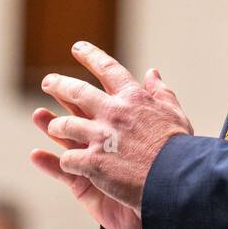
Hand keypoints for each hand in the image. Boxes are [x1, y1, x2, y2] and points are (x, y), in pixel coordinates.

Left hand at [30, 41, 193, 228]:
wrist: (178, 180)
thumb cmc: (179, 149)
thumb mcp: (174, 113)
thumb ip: (161, 92)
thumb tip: (152, 72)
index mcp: (133, 99)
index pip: (108, 70)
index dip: (91, 56)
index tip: (77, 48)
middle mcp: (113, 113)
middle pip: (77, 92)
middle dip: (59, 85)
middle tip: (48, 82)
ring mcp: (100, 138)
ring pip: (64, 126)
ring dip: (56, 125)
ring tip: (51, 125)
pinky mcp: (92, 163)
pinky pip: (68, 158)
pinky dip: (66, 160)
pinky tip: (69, 163)